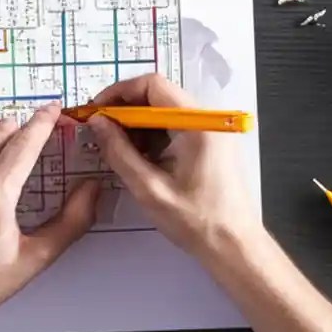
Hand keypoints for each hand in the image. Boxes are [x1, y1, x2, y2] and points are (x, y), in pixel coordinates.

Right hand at [87, 74, 258, 258]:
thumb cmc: (195, 221)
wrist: (234, 246)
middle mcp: (208, 119)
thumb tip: (96, 122)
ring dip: (138, 126)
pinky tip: (140, 161)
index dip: (119, 93)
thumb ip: (119, 151)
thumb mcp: (149, 188)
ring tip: (119, 152)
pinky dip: (153, 137)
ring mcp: (211, 130)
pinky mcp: (210, 143)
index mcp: (198, 124)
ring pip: (165, 112)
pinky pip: (175, 127)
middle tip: (101, 133)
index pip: (153, 85)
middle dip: (126, 111)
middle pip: (159, 96)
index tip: (96, 112)